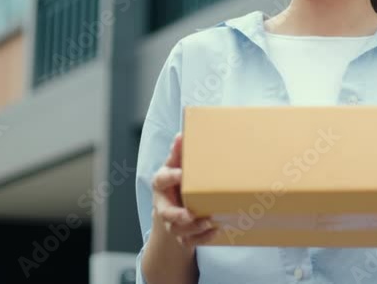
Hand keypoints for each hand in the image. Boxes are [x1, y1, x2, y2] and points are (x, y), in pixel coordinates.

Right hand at [151, 132, 217, 247]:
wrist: (172, 206)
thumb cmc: (176, 181)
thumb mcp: (176, 165)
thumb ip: (178, 152)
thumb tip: (182, 134)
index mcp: (162, 184)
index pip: (161, 180)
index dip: (170, 177)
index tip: (181, 174)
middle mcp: (164, 205)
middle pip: (166, 213)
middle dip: (178, 215)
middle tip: (191, 214)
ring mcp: (171, 222)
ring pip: (178, 230)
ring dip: (194, 228)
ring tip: (210, 222)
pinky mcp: (182, 235)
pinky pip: (189, 241)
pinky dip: (202, 238)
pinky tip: (215, 232)